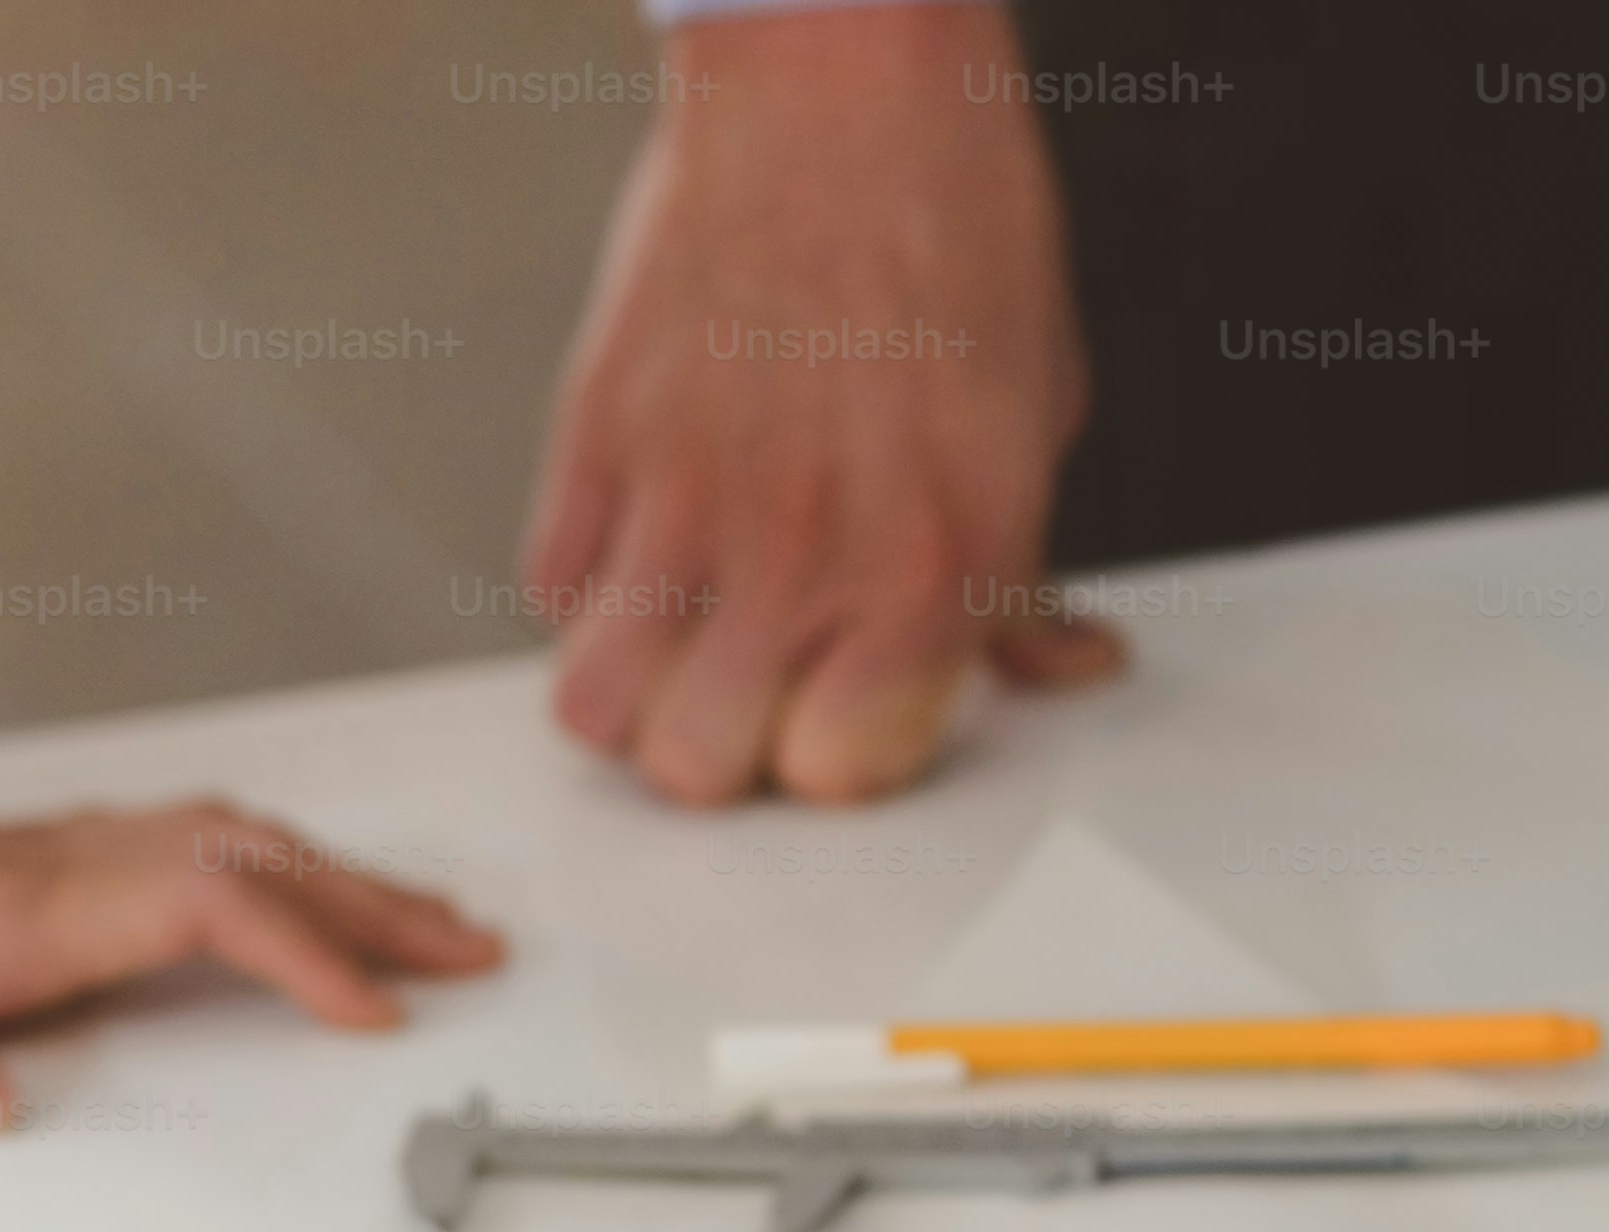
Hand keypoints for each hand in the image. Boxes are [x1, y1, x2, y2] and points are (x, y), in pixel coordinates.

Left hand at [0, 805, 501, 1132]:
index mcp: (7, 908)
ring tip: (427, 924)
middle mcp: (40, 868)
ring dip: (335, 879)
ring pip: (225, 844)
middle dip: (372, 902)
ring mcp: (40, 862)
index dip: (302, 949)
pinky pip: (186, 851)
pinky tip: (291, 892)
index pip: (198, 902)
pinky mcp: (26, 872)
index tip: (376, 1010)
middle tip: (473, 950)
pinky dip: (269, 870)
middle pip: (245, 858)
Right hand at [521, 0, 1111, 805]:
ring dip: (635, 692)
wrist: (839, 77)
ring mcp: (686, 493)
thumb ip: (1024, 567)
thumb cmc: (958, 222)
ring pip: (598, 707)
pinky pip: (552, 586)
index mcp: (942, 554)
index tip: (850, 708)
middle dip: (728, 747)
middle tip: (756, 683)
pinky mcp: (597, 430)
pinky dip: (587, 588)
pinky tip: (644, 537)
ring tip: (682, 638)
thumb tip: (1056, 665)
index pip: (846, 775)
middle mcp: (808, 546)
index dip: (844, 755)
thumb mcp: (1039, 407)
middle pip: (704, 772)